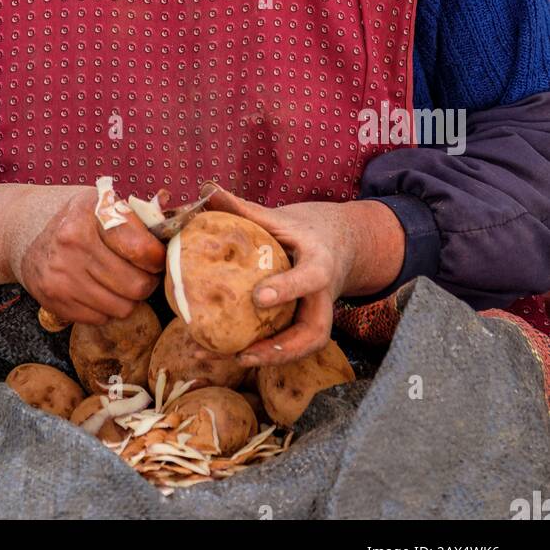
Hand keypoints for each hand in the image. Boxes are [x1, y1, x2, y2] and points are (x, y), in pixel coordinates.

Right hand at [8, 185, 163, 326]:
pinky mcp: (54, 300)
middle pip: (136, 285)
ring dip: (129, 298)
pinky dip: (107, 308)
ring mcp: (62, 276)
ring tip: (122, 282)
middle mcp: (73, 246)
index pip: (142, 249)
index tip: (156, 257)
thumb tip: (175, 223)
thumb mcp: (101, 202)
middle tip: (144, 273)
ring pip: (122, 308)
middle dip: (148, 282)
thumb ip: (137, 215)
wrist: (24, 232)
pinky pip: (101, 318)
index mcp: (90, 215)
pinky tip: (100, 290)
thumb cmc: (74, 216)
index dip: (158, 258)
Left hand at [201, 188, 405, 365]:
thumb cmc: (305, 230)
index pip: (310, 277)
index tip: (258, 298)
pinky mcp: (310, 324)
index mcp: (319, 262)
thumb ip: (244, 208)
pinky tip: (236, 355)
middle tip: (245, 353)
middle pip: (315, 330)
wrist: (342, 243)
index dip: (287, 289)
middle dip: (284, 348)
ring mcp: (319, 313)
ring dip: (274, 359)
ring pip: (306, 345)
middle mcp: (324, 295)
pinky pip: (294, 345)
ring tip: (236, 360)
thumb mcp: (280, 217)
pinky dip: (269, 354)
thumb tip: (206, 189)